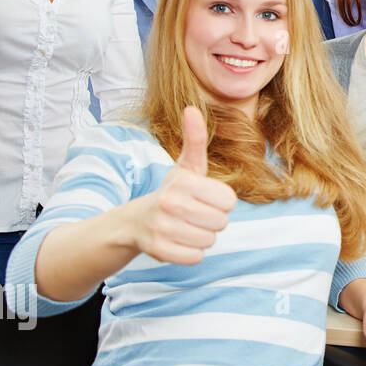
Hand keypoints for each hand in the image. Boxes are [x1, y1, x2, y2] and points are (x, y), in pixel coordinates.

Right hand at [132, 106, 237, 264]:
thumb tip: (191, 108)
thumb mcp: (187, 166)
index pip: (229, 201)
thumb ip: (195, 139)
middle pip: (221, 222)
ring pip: (209, 240)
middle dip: (212, 220)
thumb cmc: (173, 191)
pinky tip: (178, 240)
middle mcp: (170, 204)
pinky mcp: (158, 251)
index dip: (221, 202)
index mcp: (184, 182)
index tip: (204, 198)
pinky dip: (191, 252)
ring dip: (202, 236)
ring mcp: (162, 228)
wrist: (136, 221)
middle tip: (194, 214)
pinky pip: (195, 257)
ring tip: (185, 226)